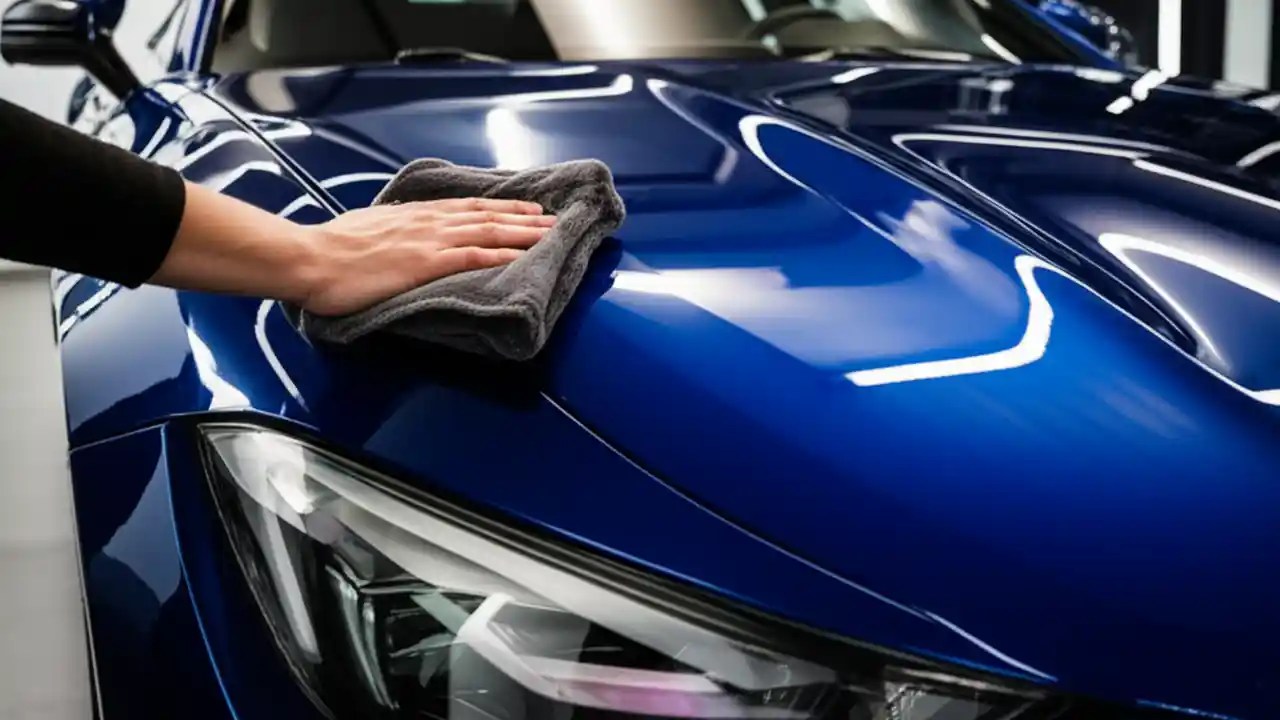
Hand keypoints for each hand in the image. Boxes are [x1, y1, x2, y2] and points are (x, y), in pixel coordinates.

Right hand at [297, 197, 553, 315]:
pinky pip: (472, 255)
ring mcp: (428, 240)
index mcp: (413, 213)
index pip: (466, 206)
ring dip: (522, 232)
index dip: (499, 206)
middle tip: (551, 219)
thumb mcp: (366, 228)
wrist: (309, 259)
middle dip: (522, 216)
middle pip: (486, 214)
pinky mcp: (425, 262)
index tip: (523, 207)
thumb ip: (391, 229)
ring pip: (487, 230)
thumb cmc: (330, 249)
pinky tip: (521, 255)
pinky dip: (501, 253)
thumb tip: (399, 233)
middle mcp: (427, 220)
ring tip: (549, 234)